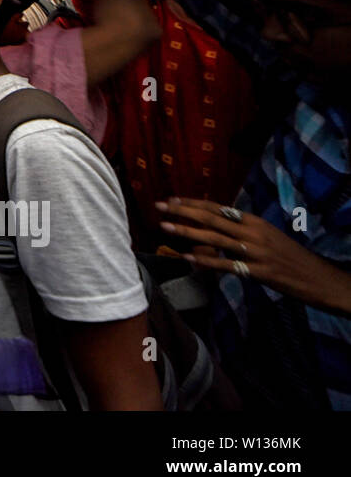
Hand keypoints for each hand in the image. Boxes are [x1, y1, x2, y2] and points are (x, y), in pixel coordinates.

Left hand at [157, 196, 350, 314]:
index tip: (172, 199)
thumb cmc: (288, 256)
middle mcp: (253, 232)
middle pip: (212, 218)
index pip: (218, 208)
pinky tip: (187, 258)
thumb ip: (240, 232)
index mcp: (254, 221)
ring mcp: (255, 251)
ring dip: (187, 232)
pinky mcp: (258, 271)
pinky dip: (206, 261)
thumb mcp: (265, 236)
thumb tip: (213, 229)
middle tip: (159, 206)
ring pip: (215, 239)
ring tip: (165, 227)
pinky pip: (226, 265)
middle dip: (183, 211)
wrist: (317, 277)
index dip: (193, 203)